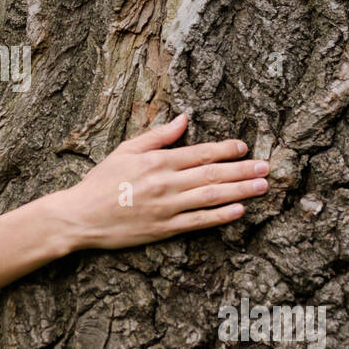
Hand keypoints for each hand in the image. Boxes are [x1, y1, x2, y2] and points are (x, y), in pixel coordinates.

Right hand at [57, 113, 268, 250]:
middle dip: (242, 170)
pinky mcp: (165, 229)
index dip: (225, 150)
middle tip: (266, 168)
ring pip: (211, 197)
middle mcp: (167, 183)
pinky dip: (220, 216)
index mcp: (158, 161)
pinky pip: (198, 222)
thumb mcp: (126, 150)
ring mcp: (167, 208)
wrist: (81, 216)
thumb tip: (184, 119)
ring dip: (240, 191)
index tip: (244, 148)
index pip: (200, 153)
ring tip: (262, 187)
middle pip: (212, 174)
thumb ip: (158, 136)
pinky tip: (239, 211)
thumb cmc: (101, 181)